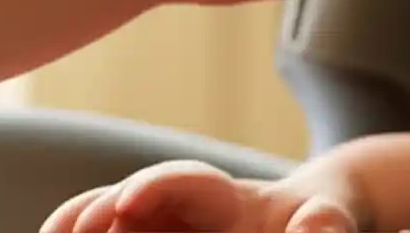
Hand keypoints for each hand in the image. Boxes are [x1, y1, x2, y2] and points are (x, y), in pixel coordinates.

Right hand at [39, 161, 361, 232]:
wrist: (315, 217)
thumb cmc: (323, 217)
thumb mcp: (334, 217)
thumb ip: (326, 224)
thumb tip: (317, 232)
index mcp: (230, 195)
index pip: (189, 181)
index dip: (155, 186)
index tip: (125, 202)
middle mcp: (186, 204)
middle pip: (132, 196)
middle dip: (98, 209)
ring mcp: (164, 224)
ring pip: (106, 215)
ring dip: (75, 225)